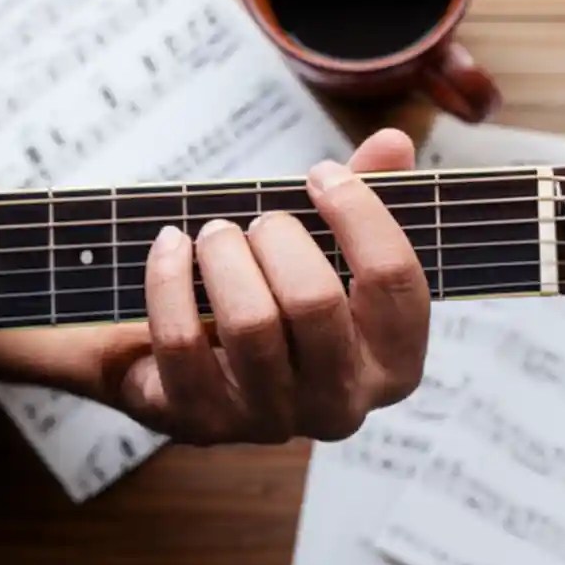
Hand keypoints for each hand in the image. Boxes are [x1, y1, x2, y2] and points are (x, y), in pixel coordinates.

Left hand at [113, 129, 430, 444]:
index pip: (395, 282)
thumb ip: (366, 197)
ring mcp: (269, 421)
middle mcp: (340, 405)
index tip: (322, 173)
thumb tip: (394, 141)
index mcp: (392, 364)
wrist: (182, 362)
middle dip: (278, 237)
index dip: (360, 212)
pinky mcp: (200, 422)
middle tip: (260, 219)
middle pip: (315, 302)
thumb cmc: (276, 295)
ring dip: (224, 254)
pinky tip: (171, 245)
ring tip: (215, 232)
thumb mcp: (329, 248)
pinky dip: (169, 278)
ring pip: (249, 324)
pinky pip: (182, 341)